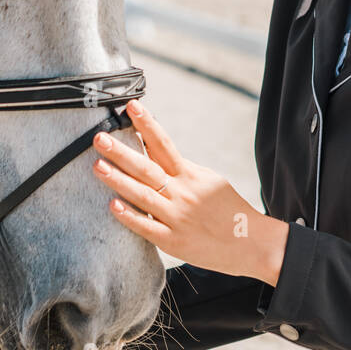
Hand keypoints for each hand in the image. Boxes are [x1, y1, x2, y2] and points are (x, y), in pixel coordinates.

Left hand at [91, 99, 288, 284]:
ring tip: (97, 165)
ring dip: (118, 180)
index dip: (147, 124)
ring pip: (142, 195)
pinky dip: (130, 216)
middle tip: (98, 137)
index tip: (131, 106)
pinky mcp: (173, 241)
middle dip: (121, 152)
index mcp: (191, 175)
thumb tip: (155, 149)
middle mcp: (182, 192)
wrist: (253, 243)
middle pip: (147, 168)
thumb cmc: (229, 209)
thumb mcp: (210, 180)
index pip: (164, 144)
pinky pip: (147, 227)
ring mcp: (177, 217)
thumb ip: (182, 168)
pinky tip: (113, 206)